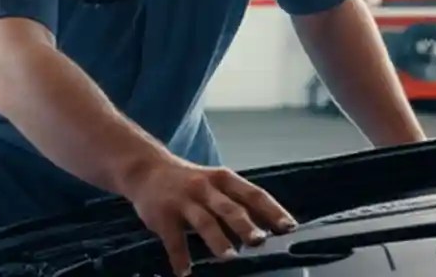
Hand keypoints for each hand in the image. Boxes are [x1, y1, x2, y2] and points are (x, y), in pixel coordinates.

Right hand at [122, 156, 295, 276]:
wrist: (146, 170)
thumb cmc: (190, 182)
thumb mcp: (215, 183)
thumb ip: (236, 203)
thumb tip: (265, 231)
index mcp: (223, 179)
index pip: (252, 193)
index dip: (271, 210)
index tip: (288, 227)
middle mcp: (205, 187)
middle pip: (228, 207)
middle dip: (244, 224)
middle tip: (259, 241)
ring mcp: (183, 200)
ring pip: (204, 221)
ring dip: (217, 239)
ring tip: (229, 257)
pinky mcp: (162, 215)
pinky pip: (173, 239)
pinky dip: (180, 257)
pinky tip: (185, 272)